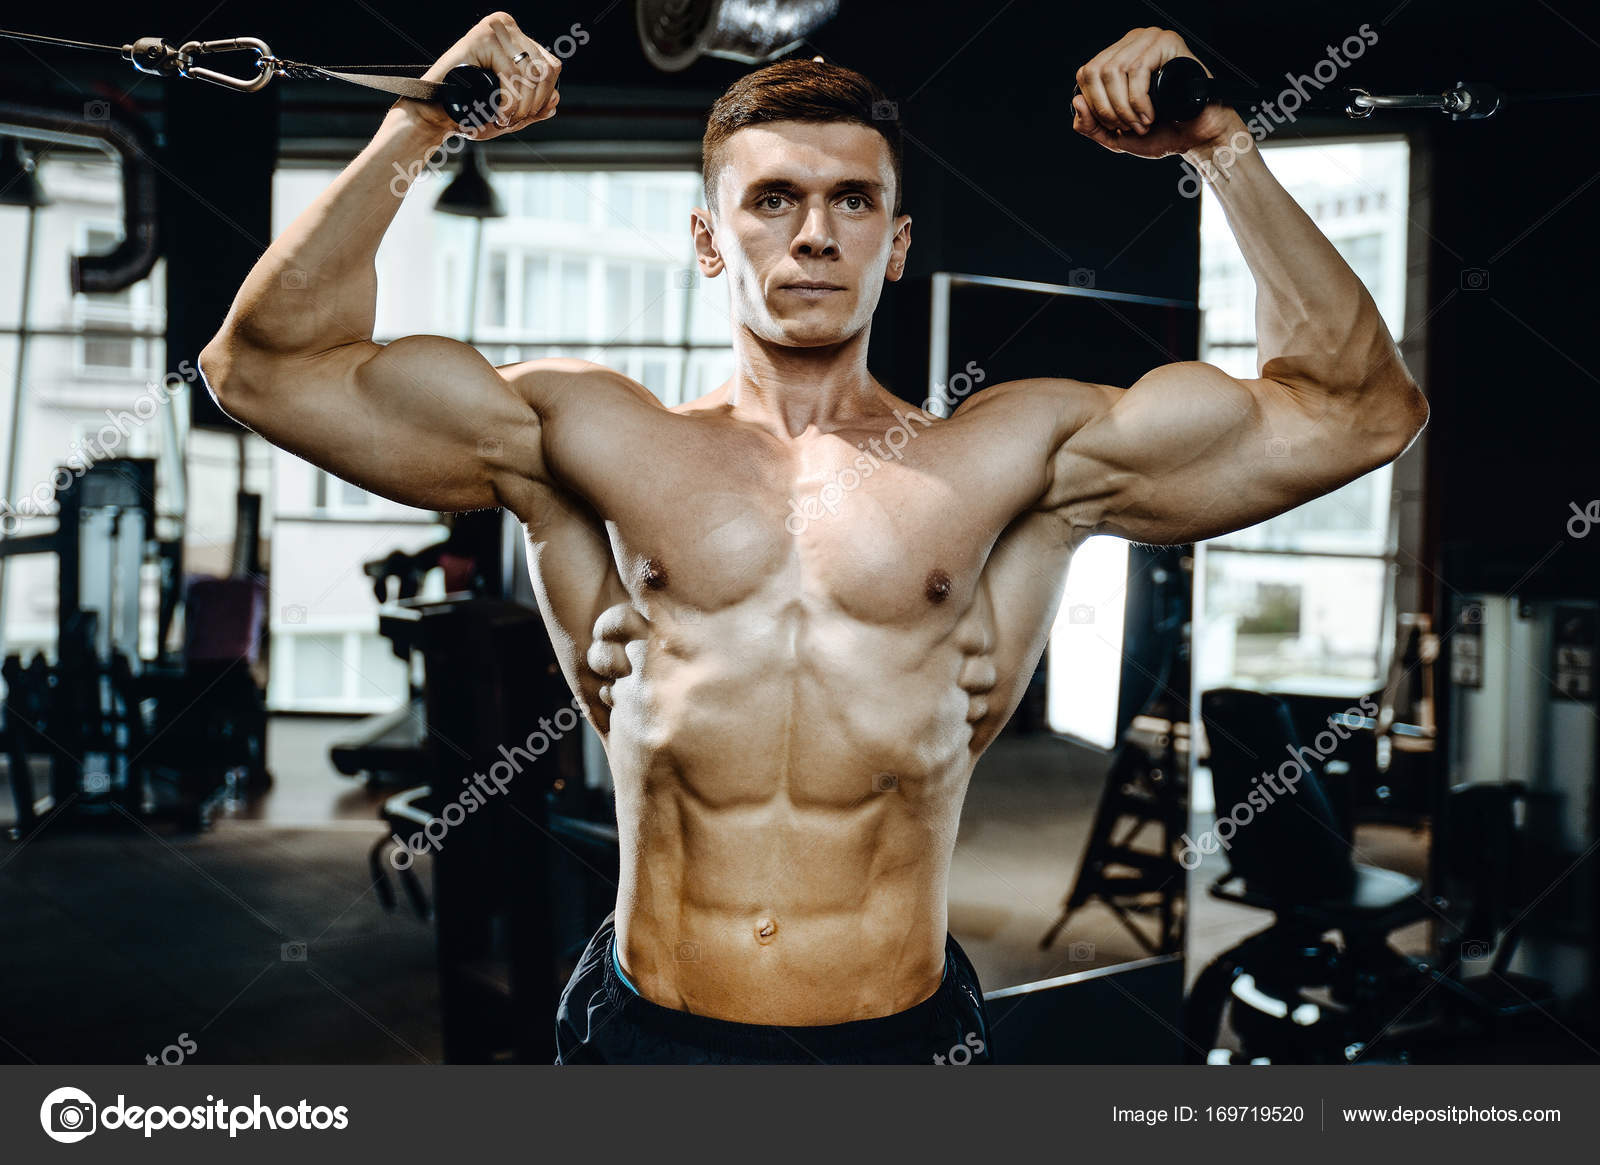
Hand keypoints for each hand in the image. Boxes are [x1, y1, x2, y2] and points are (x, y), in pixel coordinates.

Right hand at [406, 12, 562, 139]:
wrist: (435, 113)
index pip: (551, 66)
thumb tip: (556, 100)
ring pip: (531, 75)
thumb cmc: (469, 112)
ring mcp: (494, 30)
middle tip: (511, 120)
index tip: (524, 116)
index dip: (544, 97)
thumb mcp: (511, 111)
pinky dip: (510, 102)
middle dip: (533, 105)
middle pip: (545, 70)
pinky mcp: (481, 37)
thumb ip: (536, 107)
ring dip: (521, 107)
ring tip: (503, 119)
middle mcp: (507, 28)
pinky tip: (498, 114)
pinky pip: (512, 75)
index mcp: (517, 40)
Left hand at [1071, 27, 1238, 158]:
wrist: (1197, 136)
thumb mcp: (1114, 135)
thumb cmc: (1161, 133)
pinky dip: (1139, 100)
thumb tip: (1077, 102)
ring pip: (1114, 71)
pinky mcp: (1167, 42)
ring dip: (1124, 107)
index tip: (1113, 126)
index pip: (1085, 74)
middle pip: (1096, 72)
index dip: (1093, 105)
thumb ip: (1090, 125)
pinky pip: (1138, 70)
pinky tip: (1150, 115)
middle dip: (1107, 109)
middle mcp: (1131, 43)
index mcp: (1116, 58)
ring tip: (1141, 123)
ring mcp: (1149, 39)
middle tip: (1128, 127)